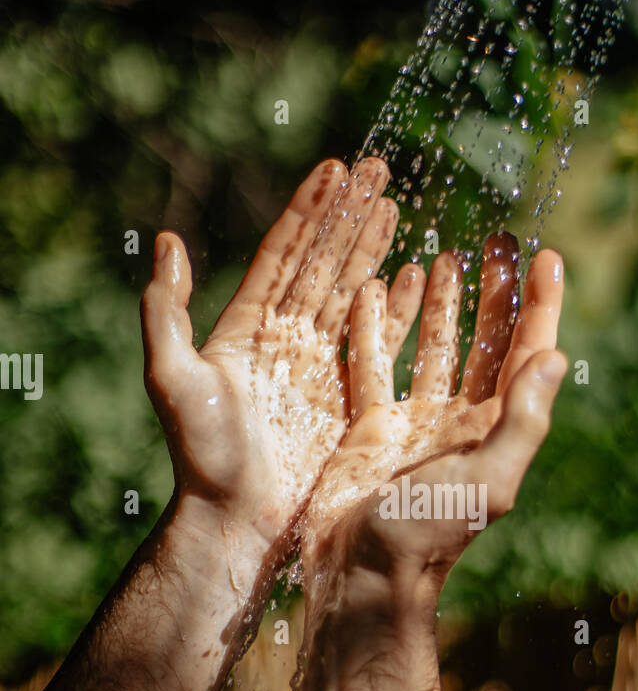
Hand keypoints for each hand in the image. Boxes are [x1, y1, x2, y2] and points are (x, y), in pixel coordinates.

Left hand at [140, 157, 425, 558]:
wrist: (240, 521)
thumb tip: (167, 240)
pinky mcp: (347, 399)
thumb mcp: (172, 378)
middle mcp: (285, 341)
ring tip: (399, 205)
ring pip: (352, 294)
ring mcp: (318, 369)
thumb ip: (167, 311)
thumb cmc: (203, 456)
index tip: (335, 170)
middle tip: (380, 170)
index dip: (309, 211)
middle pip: (323, 263)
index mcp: (246, 329)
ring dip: (375, 250)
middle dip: (351, 216)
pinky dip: (397, 308)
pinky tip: (417, 275)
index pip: (284, 255)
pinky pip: (377, 342)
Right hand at [300, 234, 567, 592]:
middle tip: (498, 239)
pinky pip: (376, 365)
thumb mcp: (487, 481)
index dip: (541, 307)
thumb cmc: (427, 534)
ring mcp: (415, 424)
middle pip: (484, 342)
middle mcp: (460, 422)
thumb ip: (523, 421)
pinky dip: (378, 328)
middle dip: (494, 293)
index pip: (527, 354)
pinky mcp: (371, 430)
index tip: (548, 257)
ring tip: (445, 253)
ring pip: (433, 347)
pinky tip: (376, 289)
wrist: (362, 577)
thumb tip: (555, 354)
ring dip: (442, 303)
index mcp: (495, 430)